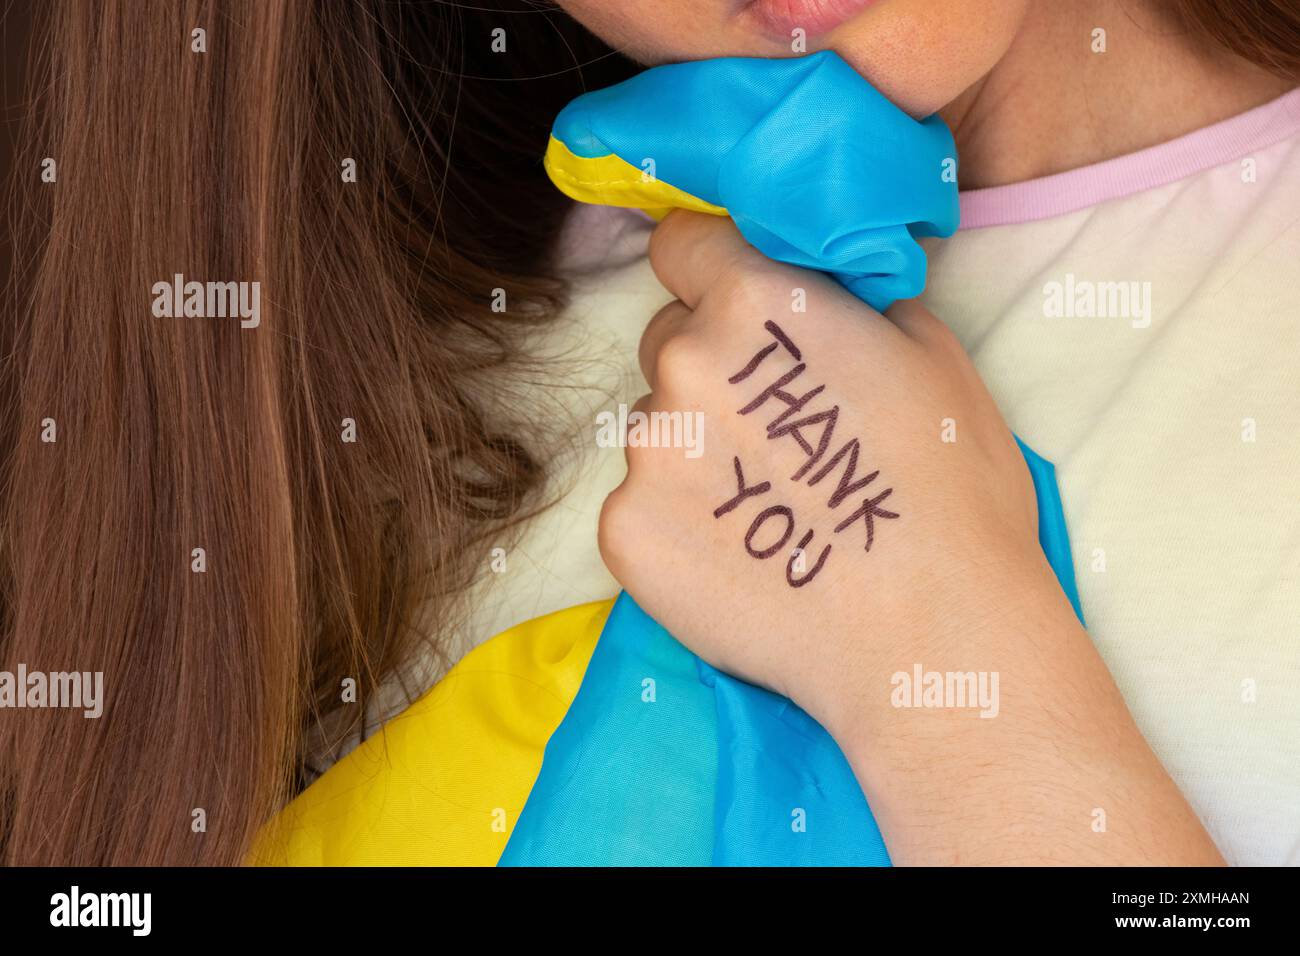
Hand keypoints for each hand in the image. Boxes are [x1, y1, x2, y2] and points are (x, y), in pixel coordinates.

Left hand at [600, 209, 1047, 734]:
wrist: (930, 635)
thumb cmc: (951, 494)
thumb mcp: (932, 356)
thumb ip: (851, 301)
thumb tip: (822, 290)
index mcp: (755, 301)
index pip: (683, 244)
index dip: (710, 270)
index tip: (735, 306)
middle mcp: (682, 365)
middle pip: (668, 342)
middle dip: (710, 370)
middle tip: (775, 436)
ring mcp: (645, 454)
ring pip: (657, 432)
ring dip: (695, 455)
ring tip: (770, 513)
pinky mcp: (624, 535)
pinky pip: (637, 507)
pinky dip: (676, 527)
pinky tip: (739, 561)